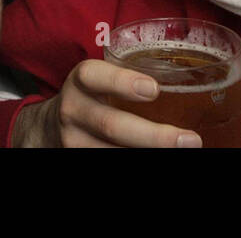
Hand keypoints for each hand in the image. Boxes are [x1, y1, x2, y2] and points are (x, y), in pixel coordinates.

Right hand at [13, 59, 200, 147]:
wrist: (49, 128)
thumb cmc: (91, 97)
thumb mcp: (99, 81)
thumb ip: (129, 79)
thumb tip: (191, 83)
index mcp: (81, 82)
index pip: (94, 76)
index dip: (122, 82)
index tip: (154, 89)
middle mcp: (73, 111)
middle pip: (111, 125)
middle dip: (154, 136)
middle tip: (190, 139)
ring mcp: (74, 142)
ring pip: (113, 152)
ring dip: (151, 155)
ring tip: (185, 152)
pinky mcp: (77, 160)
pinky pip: (109, 163)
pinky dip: (139, 162)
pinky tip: (162, 160)